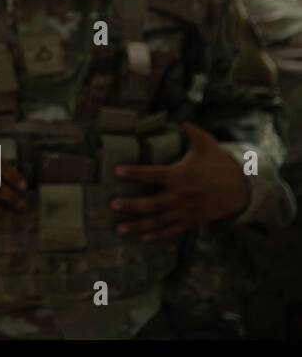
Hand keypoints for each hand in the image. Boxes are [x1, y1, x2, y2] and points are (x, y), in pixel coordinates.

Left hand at [111, 122, 250, 240]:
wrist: (244, 188)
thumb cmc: (220, 163)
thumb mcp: (207, 143)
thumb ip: (190, 131)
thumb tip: (179, 119)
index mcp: (181, 175)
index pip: (153, 174)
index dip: (135, 173)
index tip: (117, 171)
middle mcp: (182, 195)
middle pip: (152, 203)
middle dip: (131, 205)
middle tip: (112, 204)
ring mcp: (187, 211)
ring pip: (159, 221)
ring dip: (139, 226)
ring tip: (119, 229)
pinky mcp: (193, 220)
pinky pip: (172, 230)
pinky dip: (157, 235)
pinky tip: (142, 238)